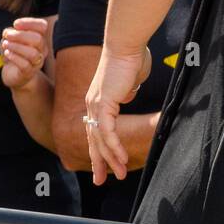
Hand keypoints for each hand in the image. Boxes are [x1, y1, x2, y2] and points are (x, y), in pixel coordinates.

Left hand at [0, 17, 49, 89]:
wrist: (14, 74)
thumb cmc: (14, 53)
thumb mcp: (10, 39)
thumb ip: (10, 32)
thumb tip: (9, 31)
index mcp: (40, 38)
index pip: (42, 26)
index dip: (30, 22)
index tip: (15, 24)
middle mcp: (42, 50)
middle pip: (38, 39)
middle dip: (20, 35)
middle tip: (7, 35)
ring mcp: (37, 63)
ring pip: (33, 53)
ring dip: (16, 46)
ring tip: (5, 44)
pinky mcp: (28, 73)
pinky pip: (25, 65)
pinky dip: (14, 57)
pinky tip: (6, 54)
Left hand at [83, 46, 150, 184]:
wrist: (126, 44)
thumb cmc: (131, 56)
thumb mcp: (130, 78)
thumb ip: (128, 88)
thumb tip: (129, 93)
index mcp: (97, 98)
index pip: (96, 128)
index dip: (99, 147)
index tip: (103, 162)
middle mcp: (92, 103)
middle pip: (93, 139)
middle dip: (97, 162)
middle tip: (100, 179)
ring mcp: (95, 104)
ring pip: (100, 140)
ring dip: (110, 160)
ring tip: (118, 175)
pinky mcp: (103, 104)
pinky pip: (107, 132)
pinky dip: (114, 147)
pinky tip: (120, 159)